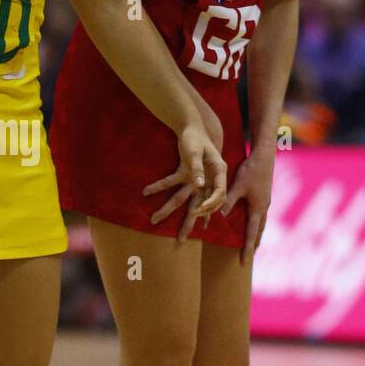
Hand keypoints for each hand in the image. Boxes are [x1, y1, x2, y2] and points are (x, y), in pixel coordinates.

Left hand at [142, 121, 226, 242]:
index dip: (208, 205)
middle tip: (181, 239)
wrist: (192, 125)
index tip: (197, 212)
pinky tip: (146, 191)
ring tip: (154, 220)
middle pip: (199, 203)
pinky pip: (170, 182)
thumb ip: (198, 167)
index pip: (217, 195)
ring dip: (168, 209)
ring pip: (182, 198)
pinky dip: (158, 186)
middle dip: (190, 222)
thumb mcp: (198, 151)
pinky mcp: (183, 173)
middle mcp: (207, 179)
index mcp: (218, 173)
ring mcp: (195, 178)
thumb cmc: (197, 137)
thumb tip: (199, 184)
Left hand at [220, 153, 273, 265]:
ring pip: (261, 223)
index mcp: (258, 208)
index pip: (251, 234)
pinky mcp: (264, 196)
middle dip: (254, 244)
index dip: (247, 248)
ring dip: (257, 234)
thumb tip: (220, 215)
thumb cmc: (250, 170)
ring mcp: (265, 202)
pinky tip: (254, 223)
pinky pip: (260, 214)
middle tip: (249, 257)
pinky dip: (257, 223)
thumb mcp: (237, 186)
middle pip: (259, 231)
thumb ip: (228, 201)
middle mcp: (264, 207)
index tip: (244, 262)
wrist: (264, 156)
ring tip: (254, 244)